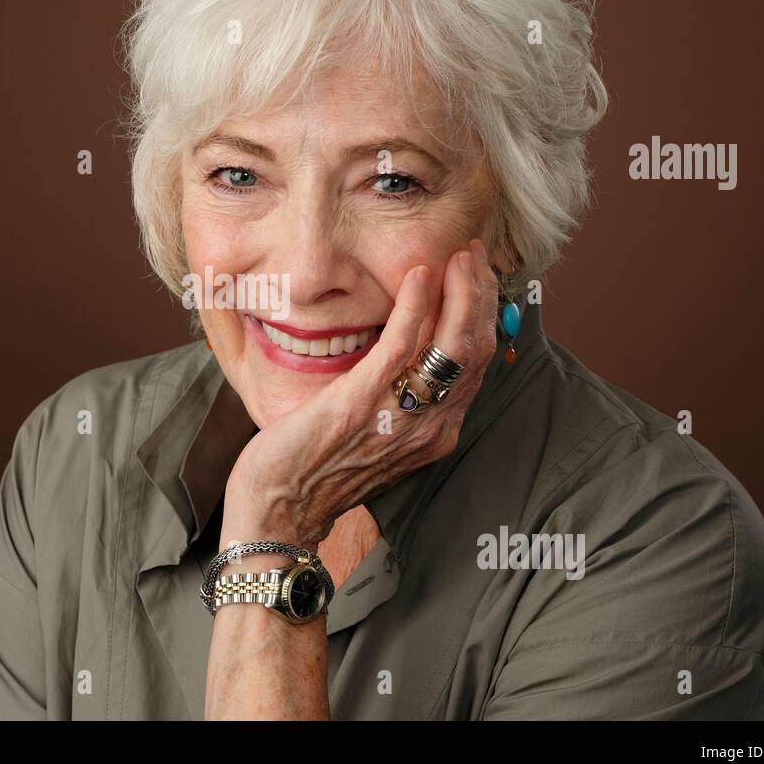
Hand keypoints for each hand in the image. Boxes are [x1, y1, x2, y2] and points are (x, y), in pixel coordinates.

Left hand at [220, 238, 500, 552]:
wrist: (280, 510)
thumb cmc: (316, 469)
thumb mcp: (373, 433)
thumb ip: (397, 397)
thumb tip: (404, 352)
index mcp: (435, 431)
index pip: (476, 363)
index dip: (483, 313)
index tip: (477, 276)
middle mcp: (430, 426)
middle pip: (475, 348)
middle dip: (480, 293)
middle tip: (473, 253)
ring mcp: (401, 415)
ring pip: (453, 344)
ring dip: (460, 290)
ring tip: (458, 254)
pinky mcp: (362, 402)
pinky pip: (402, 346)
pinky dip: (416, 306)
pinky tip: (419, 274)